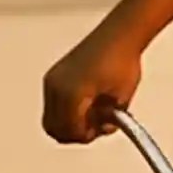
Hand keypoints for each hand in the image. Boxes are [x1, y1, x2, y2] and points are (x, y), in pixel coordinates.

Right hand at [41, 25, 143, 143]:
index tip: (100, 131)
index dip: (86, 136)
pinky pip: (53, 104)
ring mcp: (52, 80)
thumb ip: (109, 120)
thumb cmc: (122, 60)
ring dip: (70, 122)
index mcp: (72, 94)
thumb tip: (101, 129)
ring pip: (51, 118)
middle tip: (95, 127)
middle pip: (53, 128)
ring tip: (94, 112)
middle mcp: (56, 87)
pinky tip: (87, 102)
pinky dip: (66, 110)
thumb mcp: (121, 98)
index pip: (71, 130)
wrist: (118, 36)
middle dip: (75, 132)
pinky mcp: (53, 75)